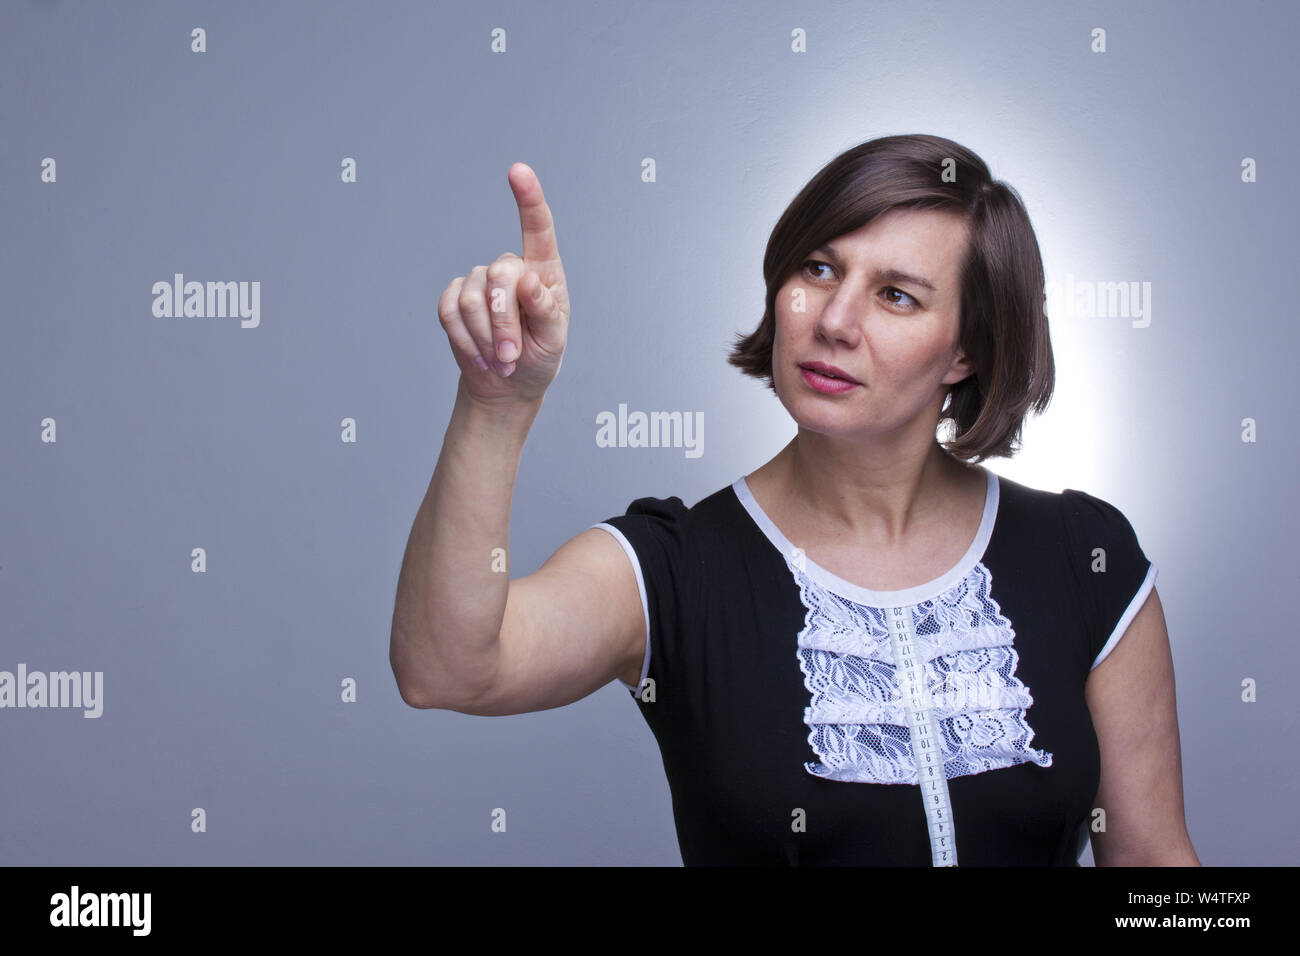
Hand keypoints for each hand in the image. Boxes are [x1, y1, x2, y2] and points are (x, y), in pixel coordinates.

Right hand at [437, 162, 569, 405]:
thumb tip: (529, 281)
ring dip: (486, 338)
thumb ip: (546, 312)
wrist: (507, 382)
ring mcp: (479, 281)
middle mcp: (510, 268)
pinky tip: (481, 355)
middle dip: (504, 322)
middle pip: (499, 276)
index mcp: (543, 271)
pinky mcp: (455, 298)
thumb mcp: (554, 340)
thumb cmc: (538, 356)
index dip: (528, 198)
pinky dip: (466, 340)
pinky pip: (450, 312)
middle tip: (511, 355)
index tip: (518, 171)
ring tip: (501, 359)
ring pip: (473, 299)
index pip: (537, 228)